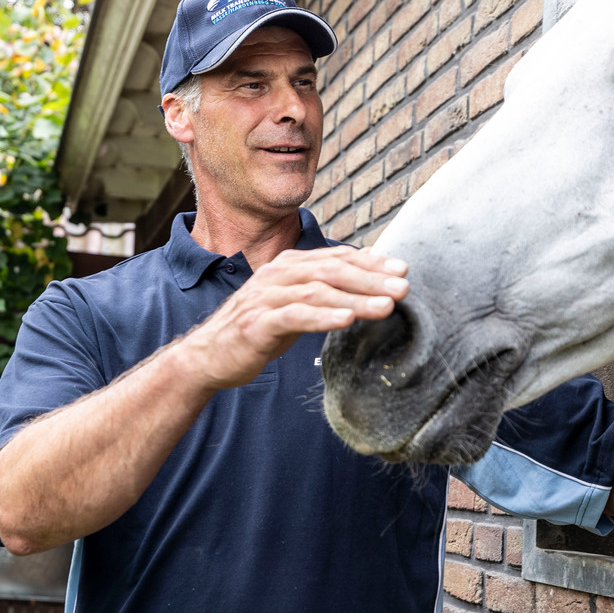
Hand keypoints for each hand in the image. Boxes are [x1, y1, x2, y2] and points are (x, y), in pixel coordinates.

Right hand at [181, 246, 409, 390]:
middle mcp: (278, 275)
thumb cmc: (259, 328)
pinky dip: (322, 316)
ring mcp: (266, 297)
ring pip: (318, 291)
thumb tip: (365, 273)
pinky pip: (294, 315)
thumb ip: (324, 289)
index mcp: (290, 266)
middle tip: (404, 287)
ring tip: (386, 306)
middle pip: (332, 270)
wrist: (209, 355)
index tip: (403, 269)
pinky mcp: (257, 323)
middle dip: (371, 278)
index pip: (336, 258)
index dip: (371, 262)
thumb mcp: (295, 304)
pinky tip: (346, 319)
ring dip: (356, 297)